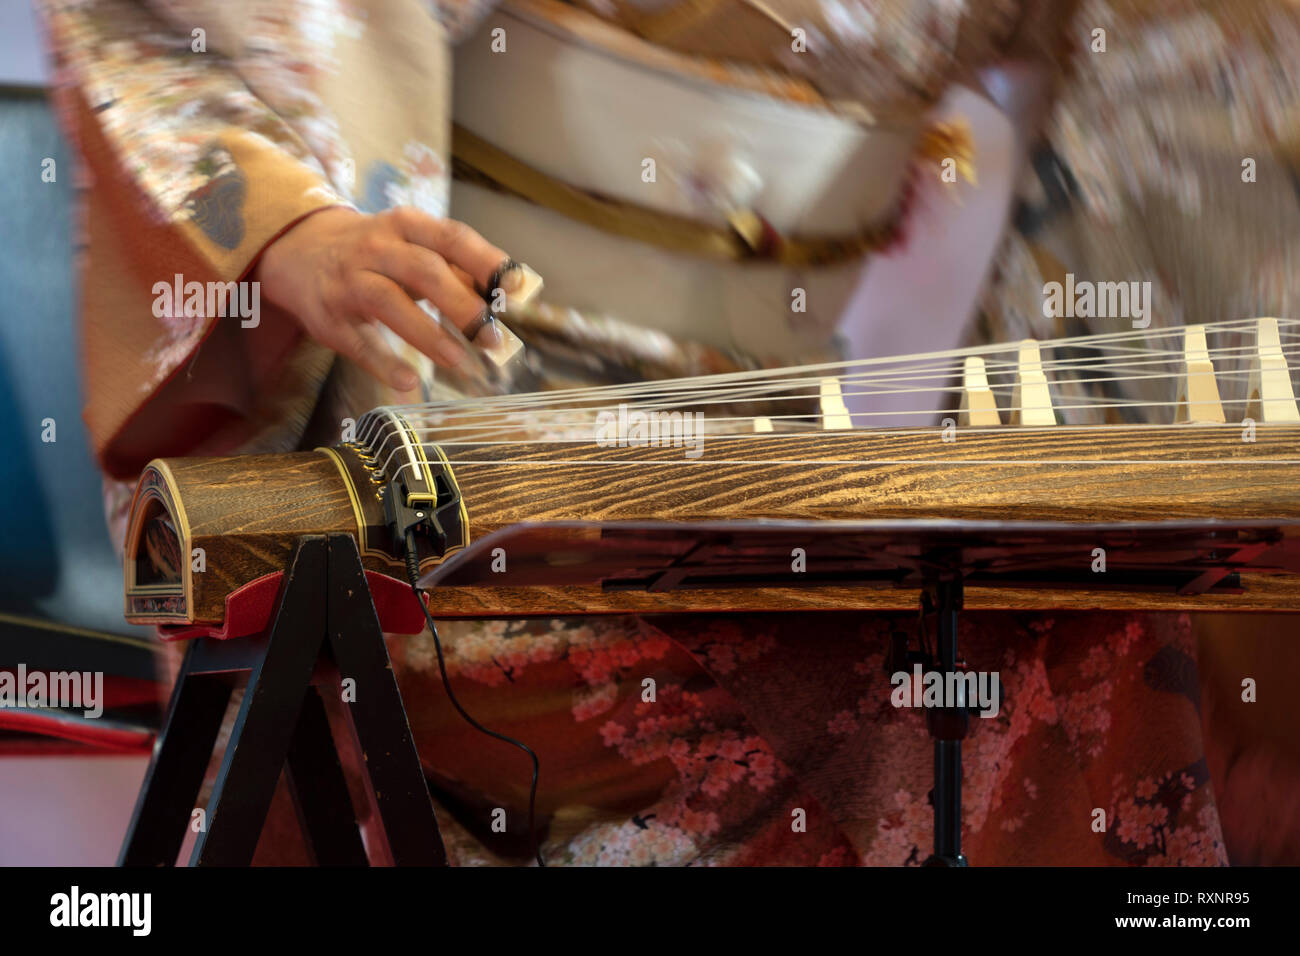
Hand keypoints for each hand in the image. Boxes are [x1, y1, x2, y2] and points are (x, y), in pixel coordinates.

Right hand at [253, 205, 510, 389]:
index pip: (452, 238)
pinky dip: (384, 362)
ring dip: (429, 334)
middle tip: (493, 339)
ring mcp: (349, 280)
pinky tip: (409, 382)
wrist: (299, 250)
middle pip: (424, 271)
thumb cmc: (376, 253)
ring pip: (389, 302)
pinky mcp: (328, 316)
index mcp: (406, 227)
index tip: (518, 289)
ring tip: (461, 362)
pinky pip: (358, 341)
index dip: (487, 262)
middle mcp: (375, 247)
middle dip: (463, 306)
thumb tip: (507, 295)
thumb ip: (456, 268)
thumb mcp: (413, 246)